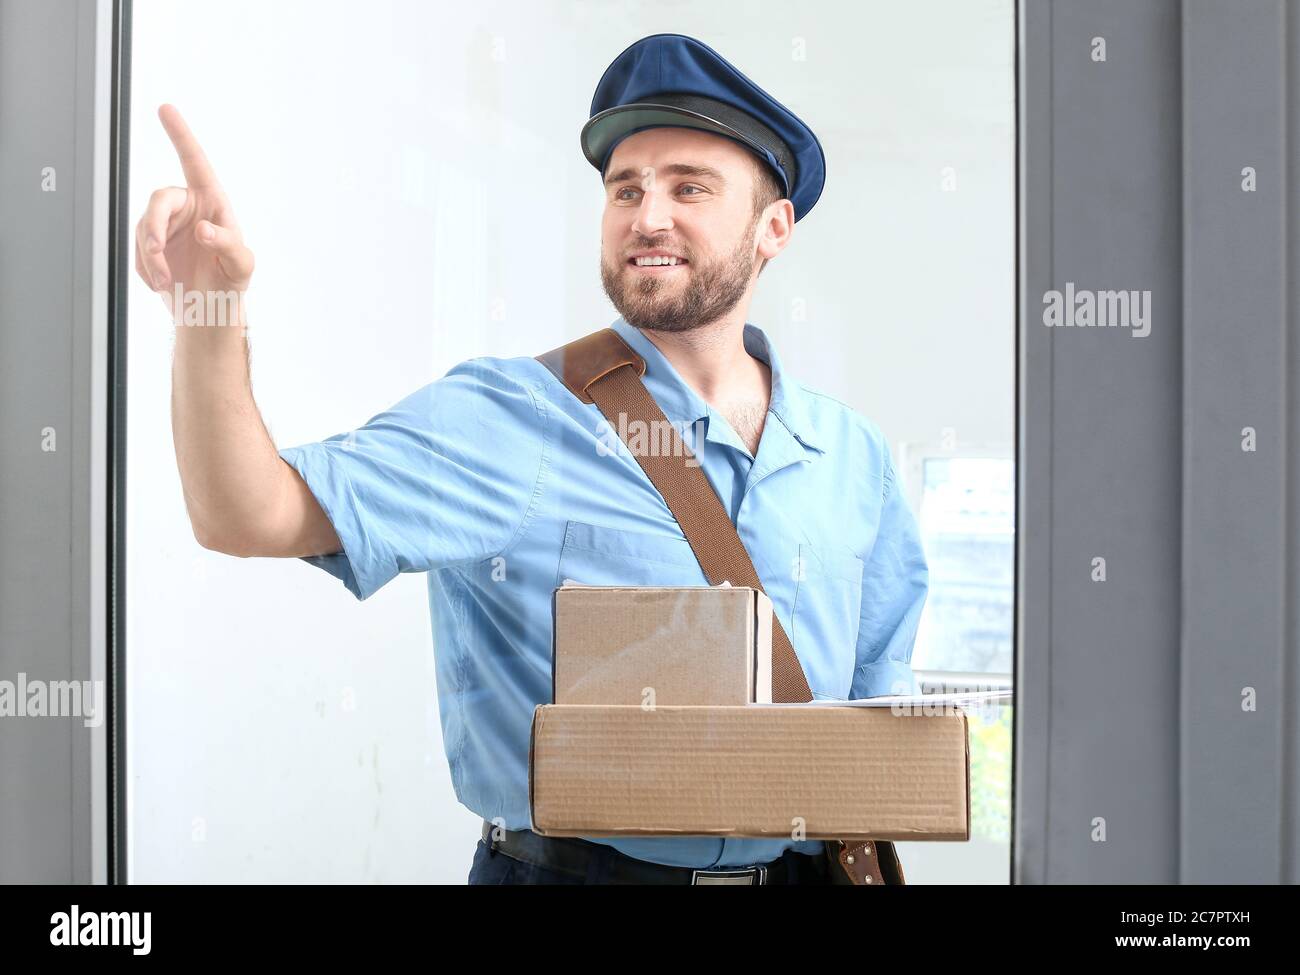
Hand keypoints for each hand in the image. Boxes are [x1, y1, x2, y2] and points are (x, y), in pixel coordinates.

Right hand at [134, 104, 254, 310]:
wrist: (209, 308)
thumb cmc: (231, 281)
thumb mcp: (241, 266)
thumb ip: (228, 245)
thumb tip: (203, 229)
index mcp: (212, 202)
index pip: (194, 162)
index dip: (180, 135)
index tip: (165, 109)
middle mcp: (187, 207)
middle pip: (159, 200)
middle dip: (155, 228)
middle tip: (157, 253)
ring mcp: (166, 224)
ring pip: (145, 227)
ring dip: (151, 257)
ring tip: (165, 281)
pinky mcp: (150, 242)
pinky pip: (136, 248)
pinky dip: (145, 268)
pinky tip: (161, 283)